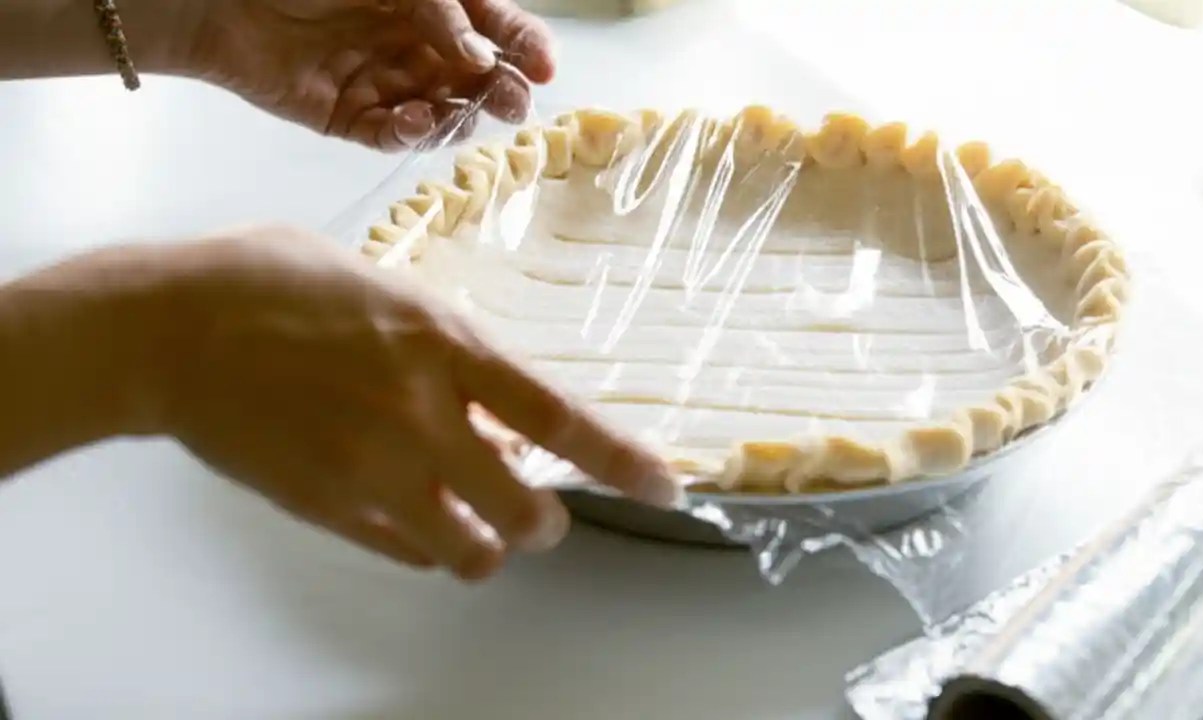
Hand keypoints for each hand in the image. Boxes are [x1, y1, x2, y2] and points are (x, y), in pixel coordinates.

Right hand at [147, 226, 677, 578]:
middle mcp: (420, 417)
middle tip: (539, 510)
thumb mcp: (382, 288)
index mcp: (443, 346)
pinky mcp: (327, 509)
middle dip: (548, 520)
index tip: (667, 484)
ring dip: (489, 544)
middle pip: (527, 509)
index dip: (622, 459)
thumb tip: (485, 398)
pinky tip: (411, 515)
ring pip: (471, 551)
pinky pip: (406, 554)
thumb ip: (444, 344)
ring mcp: (372, 471)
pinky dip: (426, 545)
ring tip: (477, 523)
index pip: (559, 417)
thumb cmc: (269, 283)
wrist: (166, 328)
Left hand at [177, 0, 554, 148]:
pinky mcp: (352, 118)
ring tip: (454, 110)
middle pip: (479, 78)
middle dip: (502, 91)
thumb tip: (477, 57)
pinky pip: (394, 135)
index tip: (545, 65)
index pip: (498, 27)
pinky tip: (411, 119)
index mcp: (435, 5)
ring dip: (457, 116)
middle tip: (514, 103)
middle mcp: (418, 45)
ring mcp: (387, 82)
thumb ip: (441, 9)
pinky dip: (410, 132)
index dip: (526, 46)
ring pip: (444, 113)